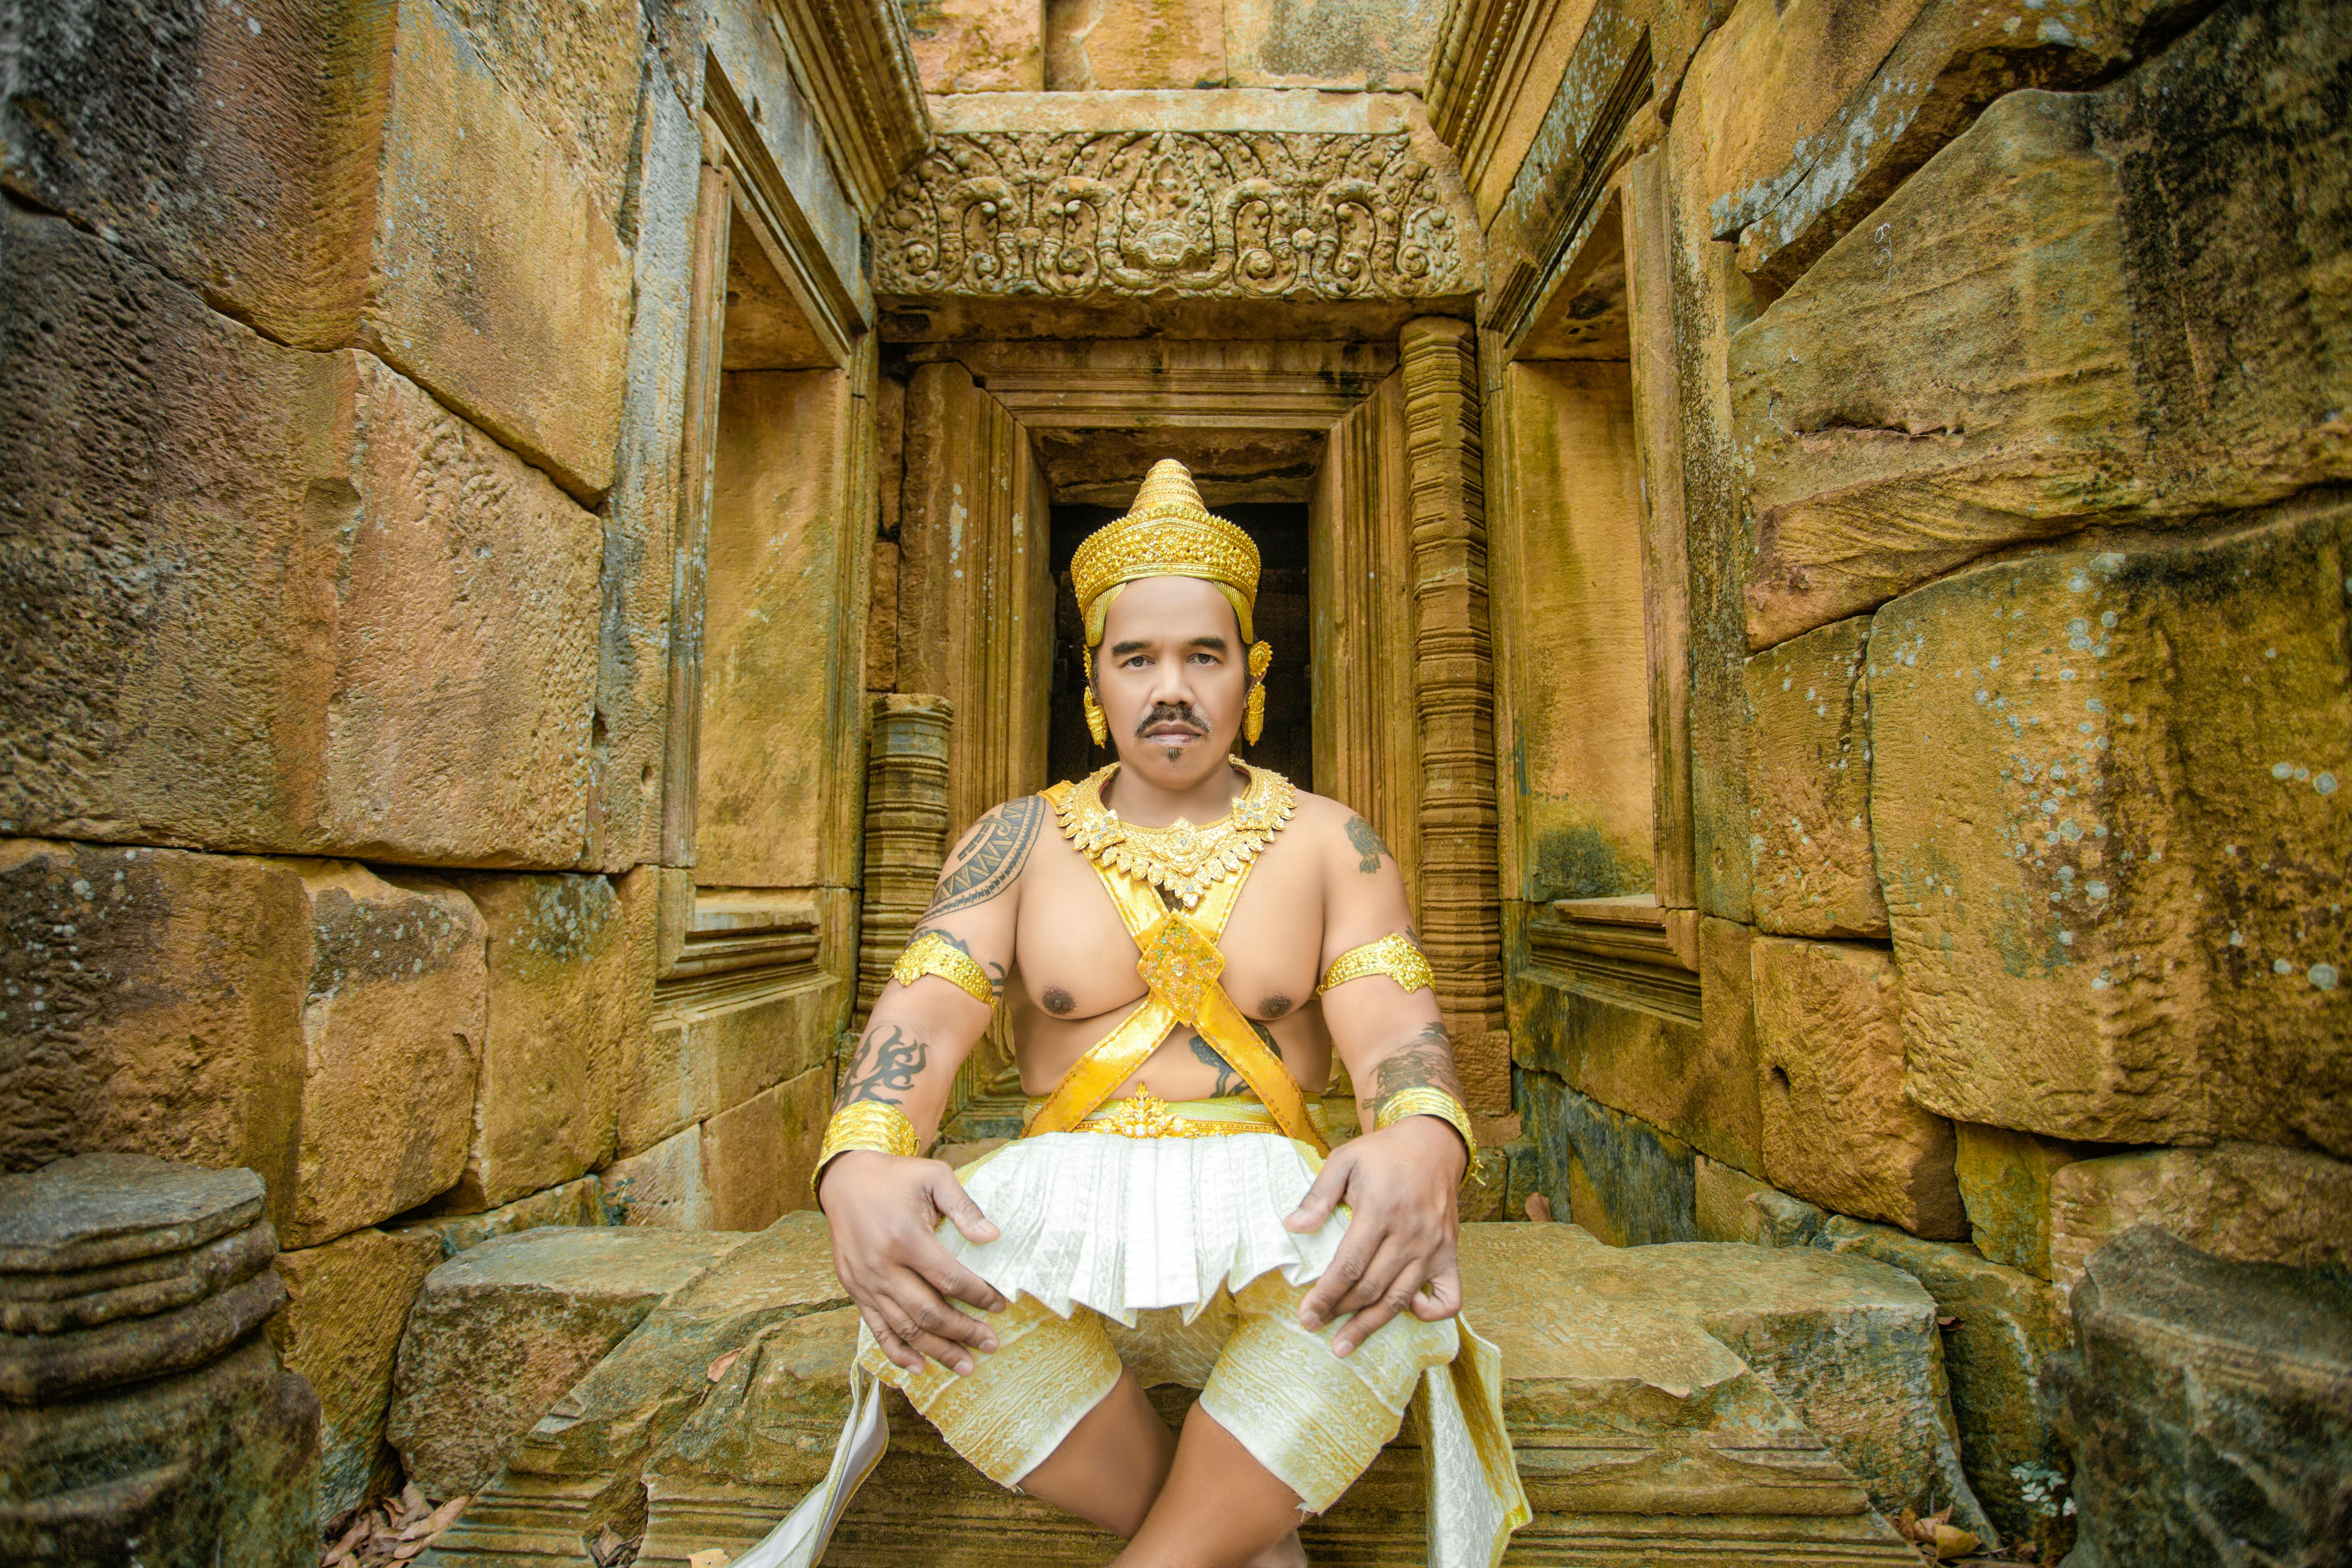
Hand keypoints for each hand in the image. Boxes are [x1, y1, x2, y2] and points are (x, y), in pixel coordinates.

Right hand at [819, 1151, 1008, 1375]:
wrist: (846, 1180)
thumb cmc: (896, 1178)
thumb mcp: (934, 1177)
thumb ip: (964, 1207)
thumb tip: (992, 1237)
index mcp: (905, 1238)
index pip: (949, 1279)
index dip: (978, 1296)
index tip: (1000, 1305)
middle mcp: (882, 1266)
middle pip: (929, 1313)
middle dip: (964, 1332)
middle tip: (991, 1344)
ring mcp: (865, 1282)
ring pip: (905, 1328)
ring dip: (937, 1350)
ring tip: (966, 1365)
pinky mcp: (854, 1289)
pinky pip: (876, 1329)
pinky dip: (897, 1352)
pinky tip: (918, 1367)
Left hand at [1282, 1115, 1467, 1355]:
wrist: (1432, 1144)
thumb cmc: (1382, 1154)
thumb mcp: (1344, 1160)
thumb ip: (1318, 1195)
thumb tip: (1292, 1227)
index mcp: (1380, 1211)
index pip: (1348, 1266)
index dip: (1326, 1295)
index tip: (1306, 1315)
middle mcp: (1410, 1234)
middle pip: (1371, 1287)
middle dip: (1339, 1313)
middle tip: (1315, 1327)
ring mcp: (1434, 1247)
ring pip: (1401, 1297)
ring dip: (1371, 1324)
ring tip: (1344, 1345)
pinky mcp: (1451, 1253)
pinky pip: (1450, 1295)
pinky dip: (1432, 1312)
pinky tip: (1409, 1314)